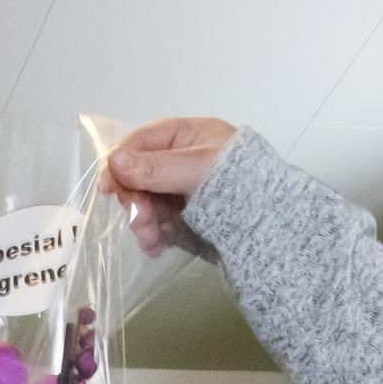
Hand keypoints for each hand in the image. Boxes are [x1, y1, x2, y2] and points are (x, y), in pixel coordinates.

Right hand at [99, 117, 239, 257]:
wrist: (274, 227)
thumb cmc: (241, 185)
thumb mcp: (197, 170)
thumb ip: (156, 168)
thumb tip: (114, 161)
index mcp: (189, 136)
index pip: (143, 142)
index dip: (121, 162)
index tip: (109, 186)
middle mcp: (183, 160)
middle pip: (141, 176)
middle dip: (135, 200)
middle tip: (139, 220)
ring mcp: (184, 190)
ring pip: (147, 203)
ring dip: (142, 222)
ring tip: (150, 239)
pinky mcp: (188, 218)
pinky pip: (159, 223)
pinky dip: (154, 235)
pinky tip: (156, 247)